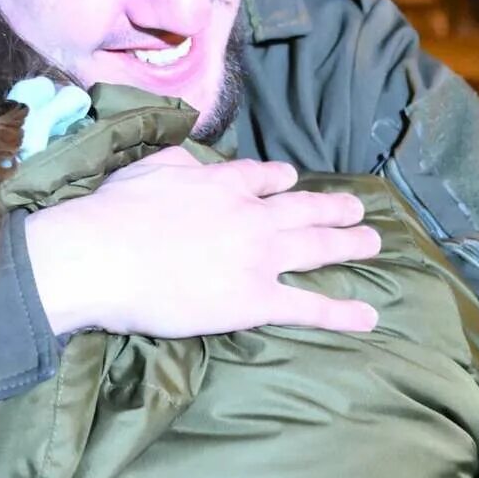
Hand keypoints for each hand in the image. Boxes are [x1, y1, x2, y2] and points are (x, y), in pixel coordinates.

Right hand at [25, 149, 380, 338]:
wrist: (105, 256)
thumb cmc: (115, 212)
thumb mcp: (149, 167)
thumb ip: (179, 161)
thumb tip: (192, 160)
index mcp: (223, 183)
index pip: (264, 177)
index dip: (281, 180)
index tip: (292, 181)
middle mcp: (252, 216)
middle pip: (304, 208)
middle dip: (334, 208)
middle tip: (358, 209)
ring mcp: (260, 257)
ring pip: (318, 247)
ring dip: (350, 243)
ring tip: (374, 242)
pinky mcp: (257, 300)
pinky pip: (308, 307)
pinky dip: (341, 312)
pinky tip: (368, 317)